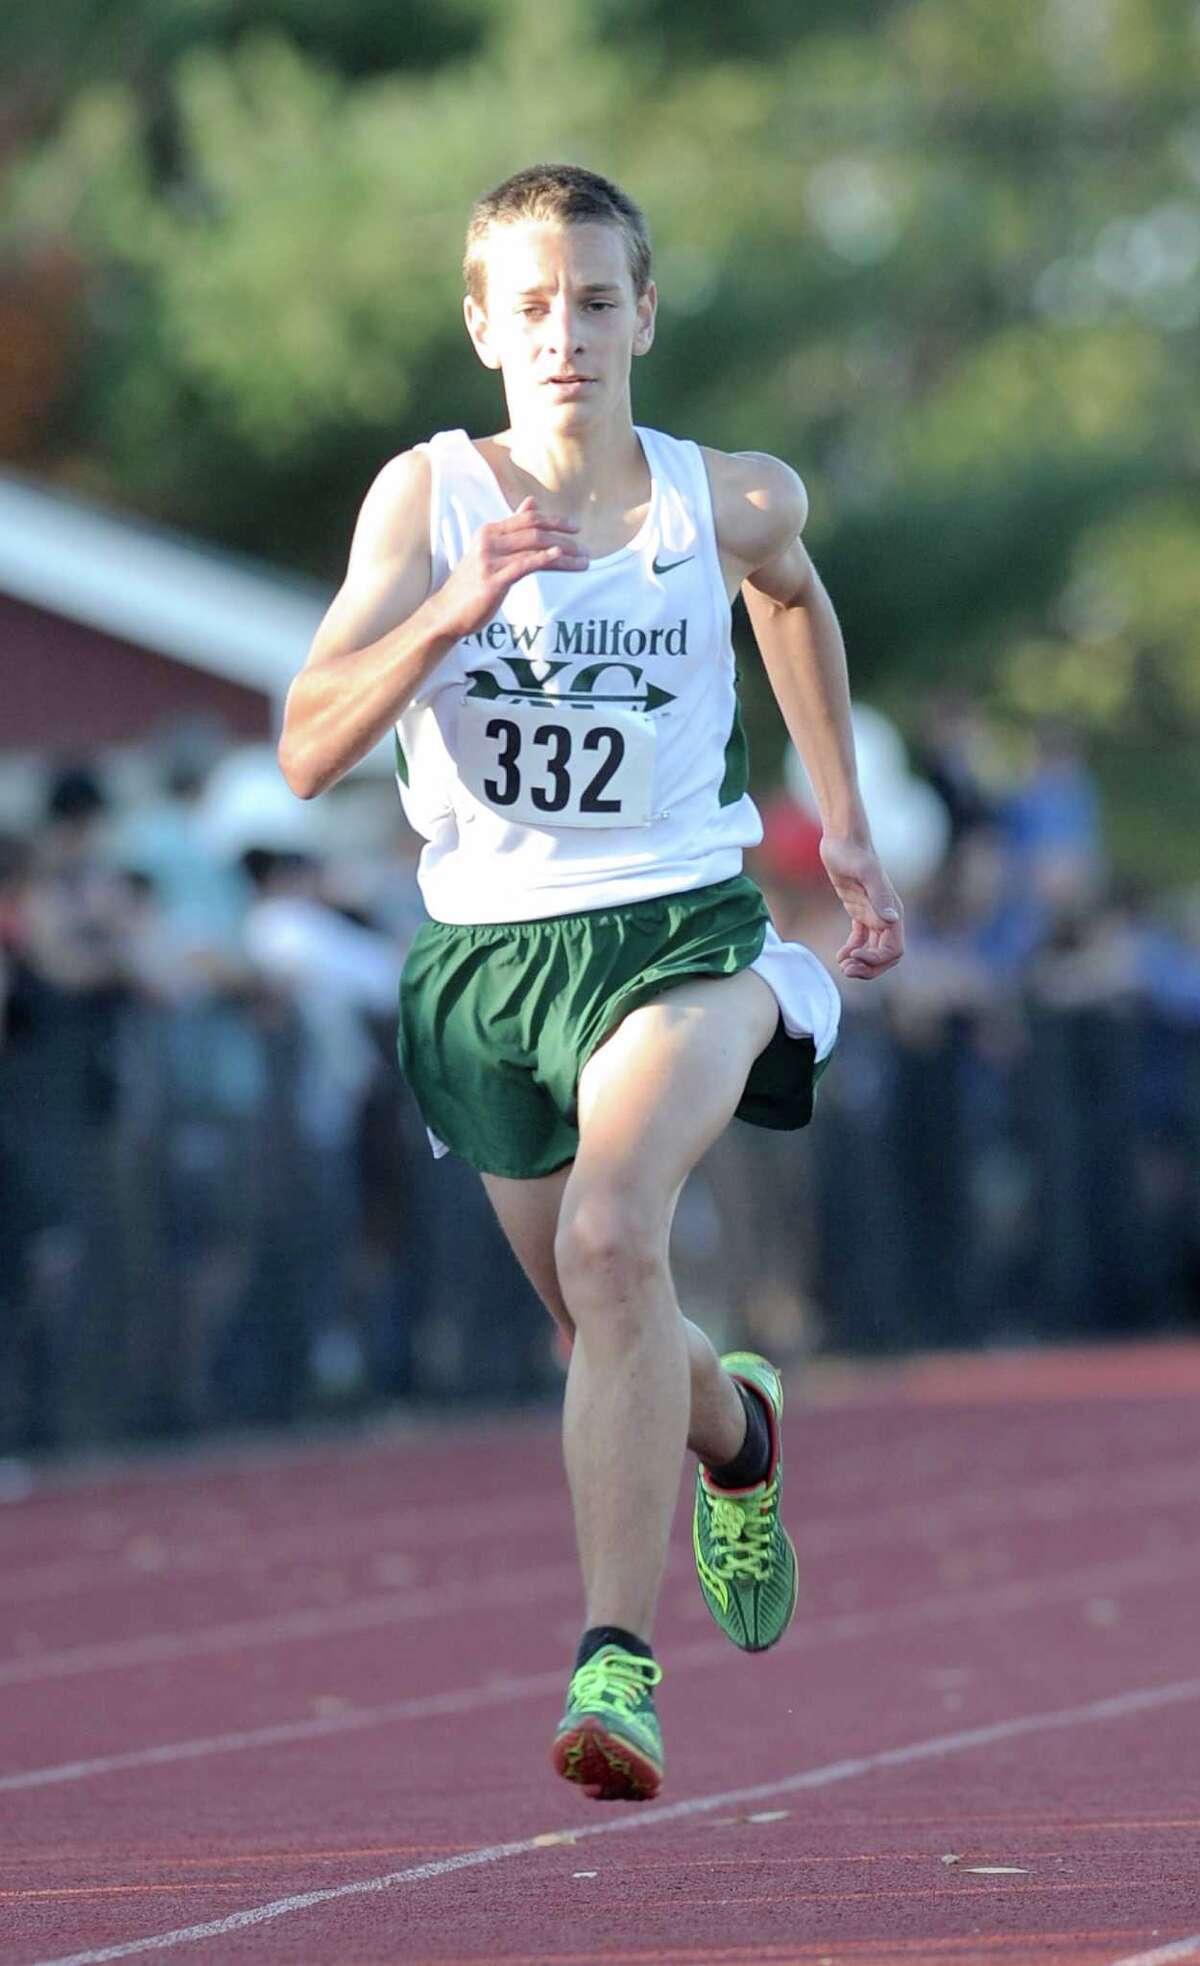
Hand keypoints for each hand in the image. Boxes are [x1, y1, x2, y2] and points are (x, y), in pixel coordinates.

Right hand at [433, 497, 588, 641]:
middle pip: (534, 530)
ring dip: (564, 553)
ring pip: (534, 547)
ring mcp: (490, 560)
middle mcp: (489, 541)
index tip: (575, 527)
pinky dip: (544, 558)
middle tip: (584, 547)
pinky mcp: (494, 580)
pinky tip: (560, 557)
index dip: (554, 519)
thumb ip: (512, 528)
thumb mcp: (490, 550)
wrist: (447, 612)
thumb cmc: (471, 583)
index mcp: (489, 531)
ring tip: (583, 560)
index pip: (528, 518)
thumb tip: (532, 502)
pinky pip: (524, 565)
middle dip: (563, 536)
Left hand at [820, 835, 904, 980]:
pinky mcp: (860, 910)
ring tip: (842, 964)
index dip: (876, 960)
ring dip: (861, 963)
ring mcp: (873, 914)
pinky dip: (853, 950)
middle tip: (846, 970)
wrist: (842, 839)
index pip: (894, 950)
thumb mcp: (865, 872)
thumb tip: (891, 920)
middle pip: (886, 956)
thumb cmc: (853, 853)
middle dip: (869, 968)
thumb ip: (878, 895)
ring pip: (874, 950)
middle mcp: (886, 916)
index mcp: (893, 911)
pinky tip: (839, 955)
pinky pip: (862, 939)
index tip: (855, 957)